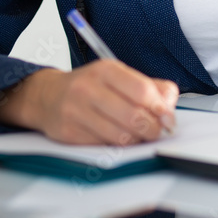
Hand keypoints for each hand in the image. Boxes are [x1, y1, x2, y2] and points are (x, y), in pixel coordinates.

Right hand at [0, 61, 178, 144]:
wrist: (47, 96)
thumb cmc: (90, 87)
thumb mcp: (118, 76)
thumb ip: (149, 86)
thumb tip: (170, 104)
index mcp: (106, 70)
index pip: (142, 90)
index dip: (161, 108)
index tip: (168, 119)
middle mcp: (89, 88)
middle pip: (133, 116)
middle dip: (152, 129)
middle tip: (157, 132)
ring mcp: (77, 111)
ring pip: (120, 136)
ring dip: (136, 140)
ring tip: (138, 136)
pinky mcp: (69, 133)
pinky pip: (104, 146)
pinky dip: (117, 147)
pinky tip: (117, 138)